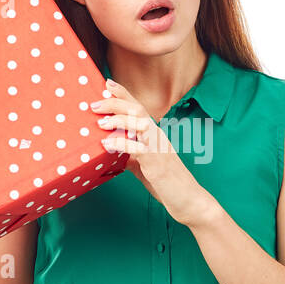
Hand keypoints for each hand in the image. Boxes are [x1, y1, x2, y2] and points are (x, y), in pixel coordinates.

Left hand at [92, 78, 216, 226]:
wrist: (189, 200)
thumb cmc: (168, 183)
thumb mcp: (145, 166)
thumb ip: (130, 156)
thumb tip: (113, 152)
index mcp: (155, 134)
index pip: (138, 108)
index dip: (123, 94)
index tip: (107, 83)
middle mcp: (157, 136)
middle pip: (136, 110)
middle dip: (115, 103)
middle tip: (95, 103)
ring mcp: (158, 148)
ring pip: (139, 124)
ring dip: (117, 120)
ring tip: (100, 122)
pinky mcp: (157, 163)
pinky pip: (137, 148)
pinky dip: (120, 145)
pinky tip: (106, 144)